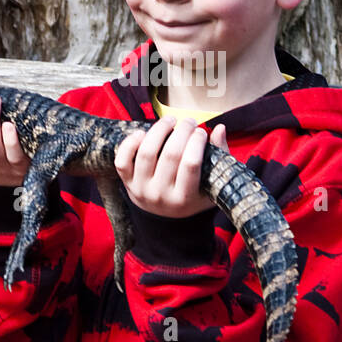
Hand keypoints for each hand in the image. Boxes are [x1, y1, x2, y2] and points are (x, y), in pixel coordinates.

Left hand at [114, 116, 228, 217]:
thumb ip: (218, 157)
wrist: (166, 220)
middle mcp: (160, 196)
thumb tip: (220, 128)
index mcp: (184, 199)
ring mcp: (141, 189)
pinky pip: (122, 160)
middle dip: (182, 131)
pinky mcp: (126, 183)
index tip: (202, 132)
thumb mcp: (211, 185)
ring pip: (146, 153)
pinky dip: (130, 143)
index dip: (197, 142)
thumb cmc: (193, 197)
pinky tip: (143, 133)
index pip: (191, 164)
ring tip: (170, 120)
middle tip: (190, 122)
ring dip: (159, 130)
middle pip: (170, 155)